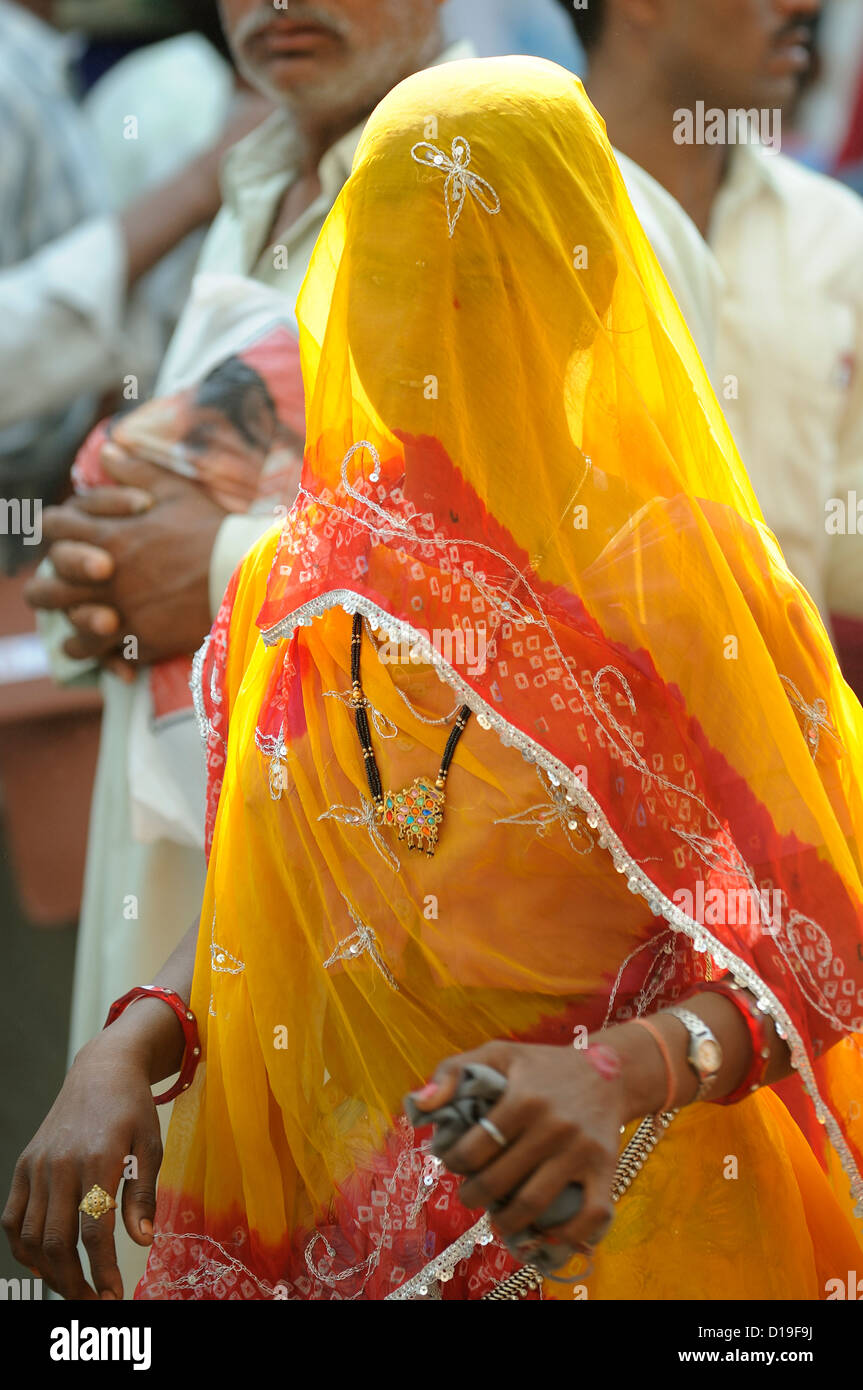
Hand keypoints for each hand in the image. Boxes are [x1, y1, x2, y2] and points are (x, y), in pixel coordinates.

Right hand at [1, 1029, 163, 1299]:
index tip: (115, 1294)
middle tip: (93, 1301)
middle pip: (57, 1240)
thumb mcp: (151, 1146)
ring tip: (72, 1287)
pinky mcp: (24, 1165)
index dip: (103, 1270)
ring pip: (30, 1236)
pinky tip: (42, 1263)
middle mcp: (61, 1164)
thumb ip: (144, 1195)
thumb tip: (143, 1242)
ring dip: (48, 1271)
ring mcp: (38, 1165)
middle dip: (74, 1281)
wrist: (101, 1071)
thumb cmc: (132, 1110)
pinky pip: (12, 1218)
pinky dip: (21, 1247)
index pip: (94, 1230)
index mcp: (99, 1159)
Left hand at [26, 444, 226, 667]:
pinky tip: (111, 645)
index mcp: (111, 538)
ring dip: (75, 624)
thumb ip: (136, 470)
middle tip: (66, 586)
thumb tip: (108, 450)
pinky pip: (107, 654)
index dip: (58, 530)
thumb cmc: (212, 530)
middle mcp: (108, 579)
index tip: (73, 536)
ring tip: (88, 620)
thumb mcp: (175, 491)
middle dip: (52, 586)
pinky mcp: (144, 642)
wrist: (247, 574)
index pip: (55, 529)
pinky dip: (104, 653)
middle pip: (50, 587)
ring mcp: (124, 613)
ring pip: (74, 627)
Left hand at [411, 1040, 625, 1255]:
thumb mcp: (498, 1054)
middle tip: (470, 1194)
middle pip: (500, 1181)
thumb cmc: (543, 1066)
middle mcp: (553, 1126)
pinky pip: (591, 1216)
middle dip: (474, 1195)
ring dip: (508, 1222)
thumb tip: (420, 1103)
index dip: (453, 1162)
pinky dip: (567, 1236)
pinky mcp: (606, 1169)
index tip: (451, 1161)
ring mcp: (581, 1150)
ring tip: (498, 1219)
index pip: (474, 1148)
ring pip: (535, 1203)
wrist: (609, 1071)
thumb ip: (453, 1071)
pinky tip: (546, 1236)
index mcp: (523, 1098)